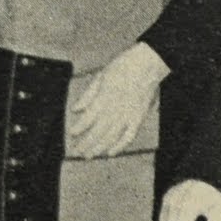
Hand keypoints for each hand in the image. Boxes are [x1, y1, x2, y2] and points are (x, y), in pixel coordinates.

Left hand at [68, 42, 169, 158]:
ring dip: (99, 148)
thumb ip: (88, 94)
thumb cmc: (124, 66)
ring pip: (110, 138)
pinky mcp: (139, 118)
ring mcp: (127, 116)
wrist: (148, 64)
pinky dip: (119, 146)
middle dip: (86, 144)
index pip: (87, 119)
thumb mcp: (101, 76)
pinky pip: (128, 137)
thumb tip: (76, 109)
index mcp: (103, 99)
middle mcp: (114, 110)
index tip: (72, 134)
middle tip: (78, 152)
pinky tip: (111, 153)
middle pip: (97, 132)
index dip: (79, 128)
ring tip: (90, 155)